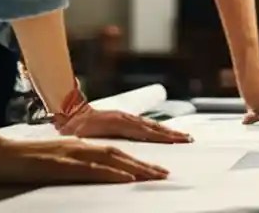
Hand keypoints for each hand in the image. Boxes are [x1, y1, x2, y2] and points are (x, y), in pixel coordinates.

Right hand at [0, 133, 170, 185]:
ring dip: (135, 168)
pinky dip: (109, 173)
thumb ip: (66, 165)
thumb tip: (84, 173)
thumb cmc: (13, 162)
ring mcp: (66, 155)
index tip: (156, 170)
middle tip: (166, 175)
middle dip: (144, 164)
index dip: (136, 160)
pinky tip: (124, 179)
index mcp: (74, 146)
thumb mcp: (46, 163)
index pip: (112, 152)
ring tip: (155, 177)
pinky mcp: (56, 165)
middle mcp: (75, 146)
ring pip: (110, 160)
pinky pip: (88, 170)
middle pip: (118, 154)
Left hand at [55, 107, 191, 142]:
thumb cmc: (73, 126)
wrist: (69, 111)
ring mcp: (126, 117)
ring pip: (151, 125)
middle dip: (172, 134)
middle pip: (154, 127)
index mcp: (119, 122)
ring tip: (183, 136)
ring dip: (168, 131)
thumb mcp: (84, 135)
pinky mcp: (125, 118)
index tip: (179, 140)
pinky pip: (145, 124)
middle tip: (189, 139)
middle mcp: (126, 118)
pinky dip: (158, 129)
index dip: (163, 137)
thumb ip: (97, 140)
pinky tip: (164, 133)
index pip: (147, 131)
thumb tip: (107, 148)